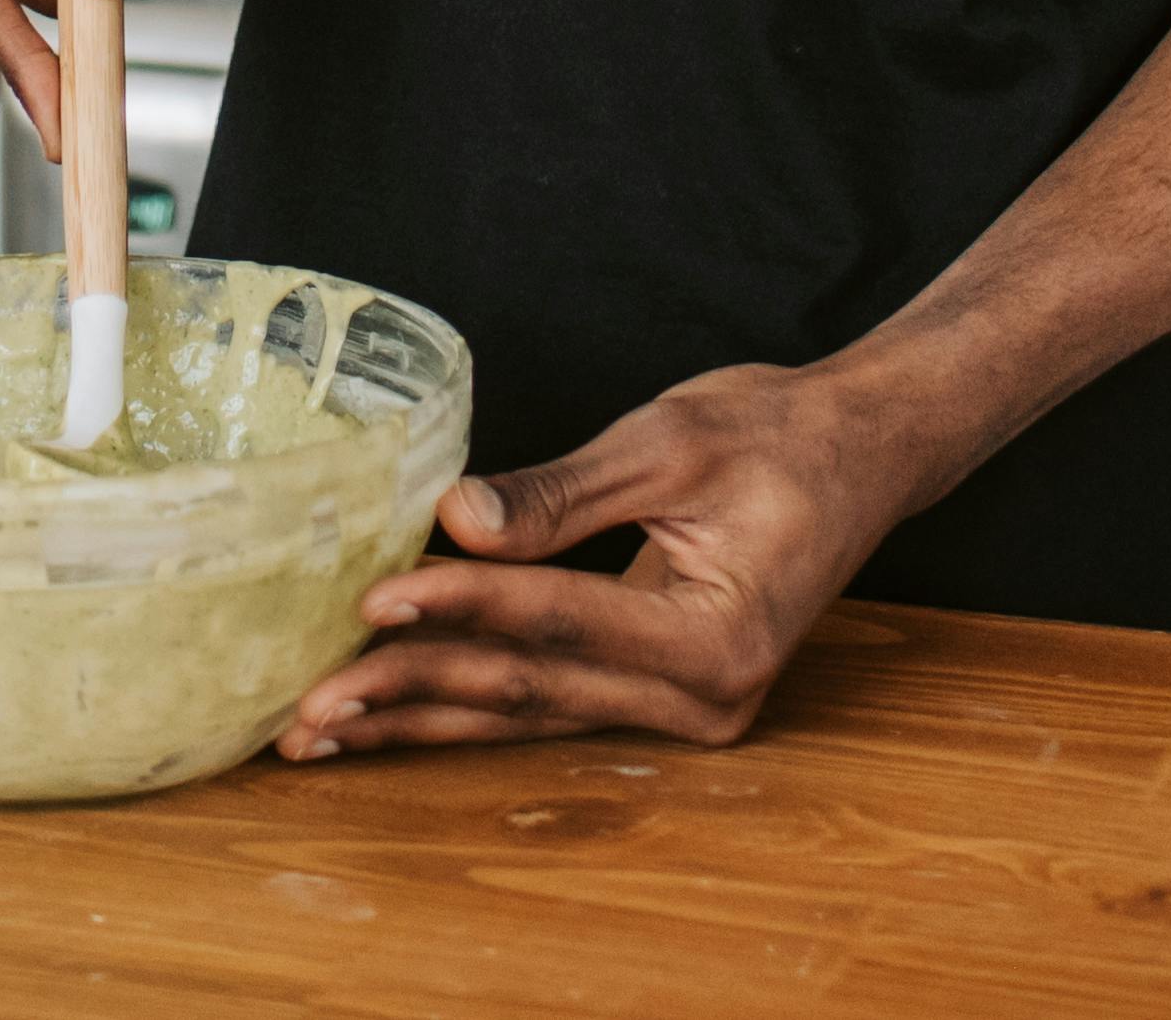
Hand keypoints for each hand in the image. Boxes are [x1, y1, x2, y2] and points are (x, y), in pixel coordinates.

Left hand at [277, 362, 939, 759]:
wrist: (863, 452)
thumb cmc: (779, 433)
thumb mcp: (670, 441)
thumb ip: (560, 495)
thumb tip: (456, 523)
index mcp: (719, 635)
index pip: (559, 623)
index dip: (461, 609)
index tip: (373, 599)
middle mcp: (705, 696)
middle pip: (529, 692)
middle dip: (412, 693)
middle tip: (306, 708)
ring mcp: (685, 709)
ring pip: (526, 714)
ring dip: (418, 719)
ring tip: (317, 736)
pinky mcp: (659, 696)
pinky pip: (547, 703)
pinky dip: (461, 703)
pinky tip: (386, 714)